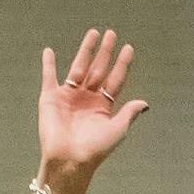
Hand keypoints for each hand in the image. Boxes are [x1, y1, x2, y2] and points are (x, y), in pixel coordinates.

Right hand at [36, 28, 148, 192]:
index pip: (115, 80)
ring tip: (93, 33)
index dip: (122, 64)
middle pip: (98, 69)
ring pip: (78, 67)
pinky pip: (49, 77)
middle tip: (112, 33)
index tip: (128, 48)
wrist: (69, 160)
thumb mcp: (117, 130)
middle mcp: (87, 100)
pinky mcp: (50, 99)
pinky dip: (48, 65)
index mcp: (103, 107)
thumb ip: (129, 113)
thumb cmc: (95, 150)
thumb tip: (145, 103)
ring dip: (85, 50)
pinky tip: (49, 52)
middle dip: (105, 52)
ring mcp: (69, 97)